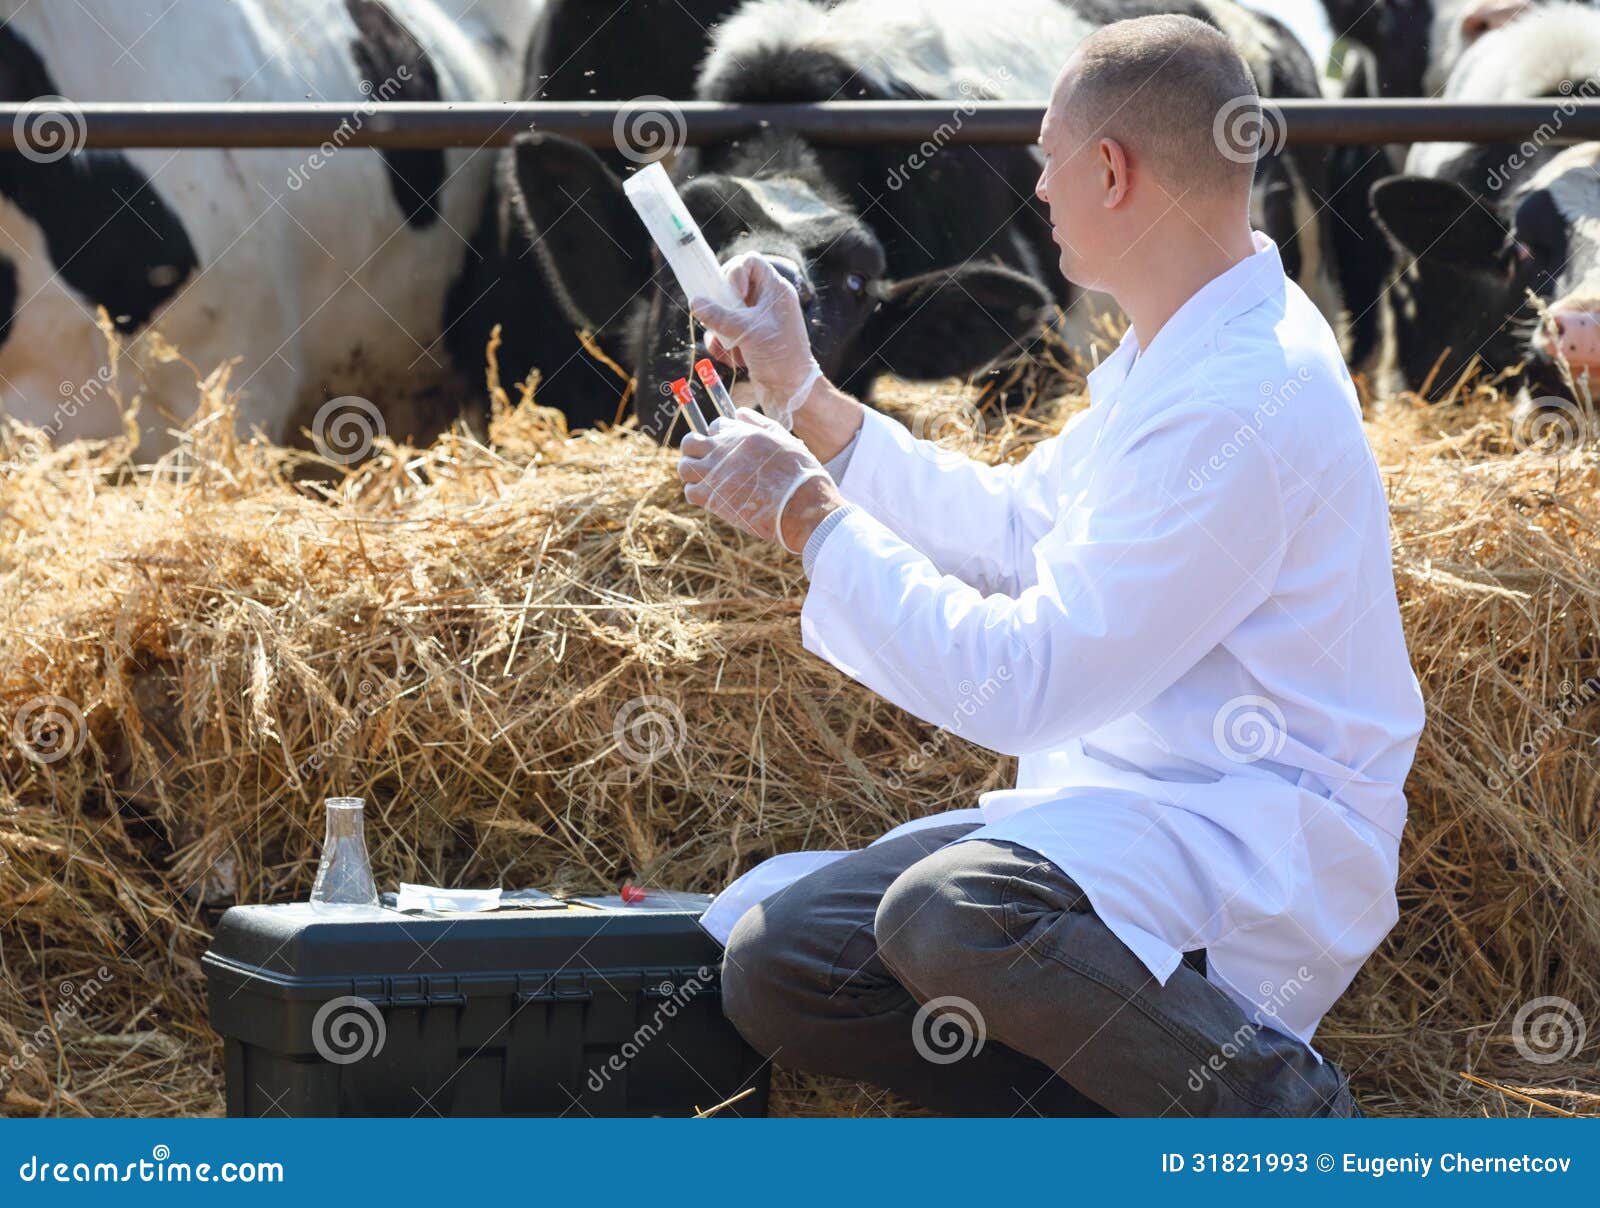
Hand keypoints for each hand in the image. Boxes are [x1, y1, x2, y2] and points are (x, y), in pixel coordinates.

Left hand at [677, 407, 839, 553]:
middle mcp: (722, 448)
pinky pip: (690, 491)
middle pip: (690, 442)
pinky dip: (698, 494)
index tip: (726, 450)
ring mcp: (714, 472)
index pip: (715, 426)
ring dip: (693, 472)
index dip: (720, 438)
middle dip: (695, 450)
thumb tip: (738, 411)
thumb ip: (759, 423)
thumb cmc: (798, 473)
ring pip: (685, 466)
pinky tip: (712, 497)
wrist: (800, 504)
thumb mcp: (783, 439)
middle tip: (707, 462)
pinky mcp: (710, 497)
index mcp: (740, 433)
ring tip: (706, 481)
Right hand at [689, 252, 824, 427]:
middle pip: (732, 287)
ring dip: (719, 330)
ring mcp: (757, 321)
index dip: (736, 272)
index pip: (751, 262)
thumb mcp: (747, 332)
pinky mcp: (749, 340)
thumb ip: (719, 315)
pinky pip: (726, 333)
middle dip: (721, 306)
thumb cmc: (779, 357)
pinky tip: (731, 360)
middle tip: (719, 319)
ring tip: (727, 347)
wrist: (792, 392)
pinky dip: (723, 346)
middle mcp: (767, 302)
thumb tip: (695, 303)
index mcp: (775, 291)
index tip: (733, 294)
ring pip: (725, 312)